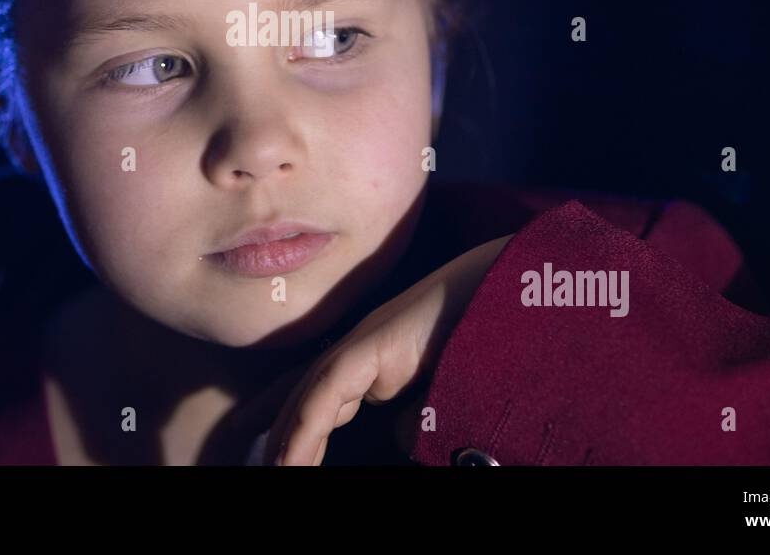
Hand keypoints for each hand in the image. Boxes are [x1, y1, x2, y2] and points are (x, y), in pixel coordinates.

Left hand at [263, 232, 515, 464]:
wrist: (506, 294)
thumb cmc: (483, 338)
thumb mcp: (443, 393)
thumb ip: (415, 414)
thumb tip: (395, 432)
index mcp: (373, 359)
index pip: (318, 395)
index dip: (289, 423)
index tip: (268, 452)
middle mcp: (360, 347)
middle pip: (303, 395)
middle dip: (275, 431)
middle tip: (263, 468)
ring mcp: (362, 342)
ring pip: (308, 398)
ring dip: (287, 442)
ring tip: (274, 474)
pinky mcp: (370, 345)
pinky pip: (326, 394)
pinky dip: (306, 429)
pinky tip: (292, 460)